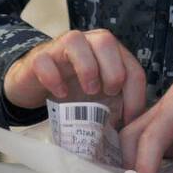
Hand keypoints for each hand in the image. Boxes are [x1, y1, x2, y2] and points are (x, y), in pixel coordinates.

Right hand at [3, 29, 146, 126]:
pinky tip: (60, 94)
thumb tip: (136, 132)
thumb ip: (119, 106)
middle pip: (105, 40)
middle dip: (113, 71)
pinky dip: (54, 78)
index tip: (129, 120)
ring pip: (75, 41)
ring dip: (86, 68)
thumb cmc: (74, 90)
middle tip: (109, 94)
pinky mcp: (37, 58)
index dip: (135, 95)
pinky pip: (45, 61)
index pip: (131, 66)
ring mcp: (59, 47)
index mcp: (107, 51)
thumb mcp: (101, 98)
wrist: (36, 85)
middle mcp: (85, 42)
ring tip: (88, 91)